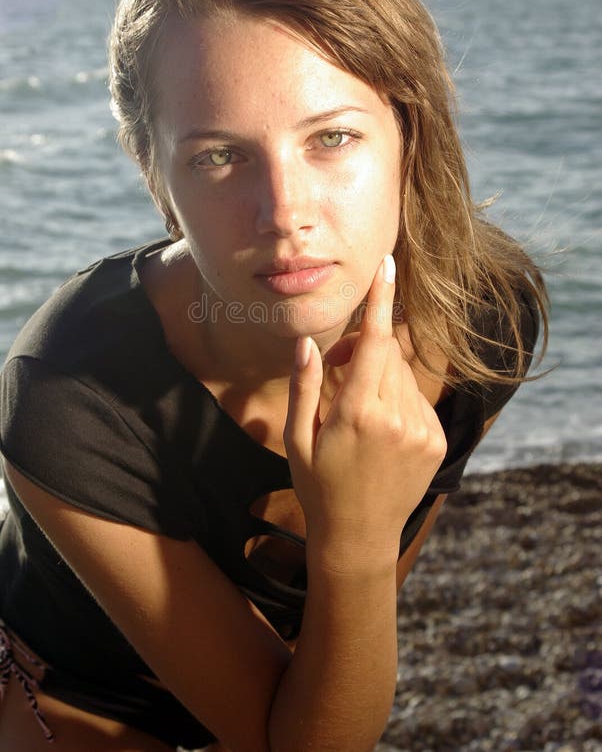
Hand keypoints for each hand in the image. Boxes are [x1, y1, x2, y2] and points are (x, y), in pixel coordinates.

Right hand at [284, 255, 446, 564]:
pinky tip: (380, 430)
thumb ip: (304, 387)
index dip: (382, 300)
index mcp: (358, 414)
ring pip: (404, 376)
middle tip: (339, 368)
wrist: (359, 536)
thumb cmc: (318, 486)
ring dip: (382, 377)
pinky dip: (399, 399)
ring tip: (358, 411)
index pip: (376, 342)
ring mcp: (422, 431)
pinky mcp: (436, 441)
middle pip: (388, 356)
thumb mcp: (296, 439)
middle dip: (367, 350)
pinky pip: (418, 399)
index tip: (388, 265)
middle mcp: (396, 419)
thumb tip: (308, 343)